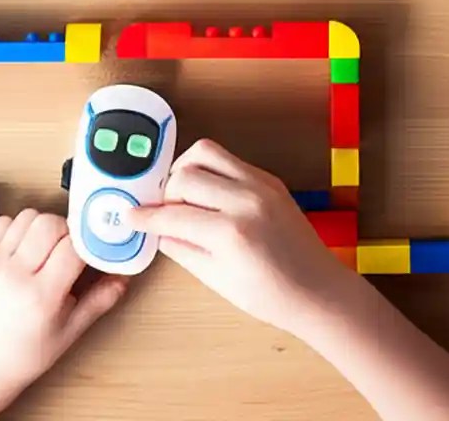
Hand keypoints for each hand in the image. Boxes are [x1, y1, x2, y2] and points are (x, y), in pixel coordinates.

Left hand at [0, 209, 128, 396]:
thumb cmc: (29, 351)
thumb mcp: (70, 331)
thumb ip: (99, 301)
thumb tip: (124, 276)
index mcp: (41, 296)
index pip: (72, 248)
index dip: (87, 244)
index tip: (92, 250)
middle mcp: (14, 275)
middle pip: (49, 223)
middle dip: (66, 230)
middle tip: (68, 248)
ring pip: (27, 217)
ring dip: (42, 226)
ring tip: (45, 249)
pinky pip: (3, 222)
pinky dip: (18, 228)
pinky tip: (23, 249)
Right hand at [127, 139, 358, 336]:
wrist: (318, 290)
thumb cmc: (272, 295)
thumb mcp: (217, 279)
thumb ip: (182, 248)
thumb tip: (157, 228)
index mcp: (231, 232)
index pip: (172, 214)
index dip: (145, 217)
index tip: (130, 216)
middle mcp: (246, 200)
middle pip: (184, 175)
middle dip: (165, 193)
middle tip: (162, 212)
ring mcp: (261, 185)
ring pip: (205, 152)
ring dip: (185, 170)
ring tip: (183, 196)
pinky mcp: (270, 179)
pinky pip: (229, 161)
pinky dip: (210, 171)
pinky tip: (208, 195)